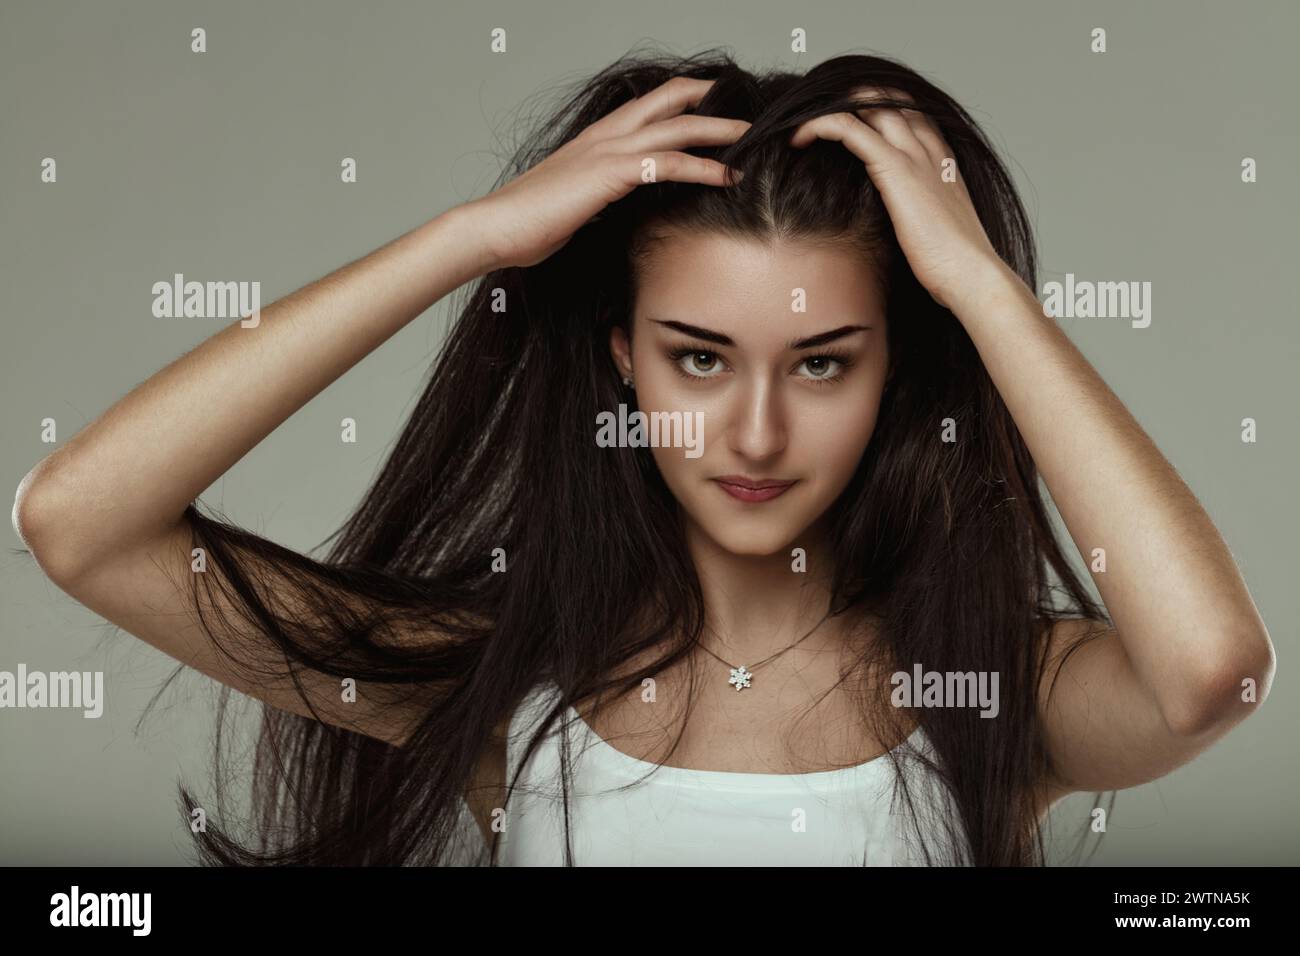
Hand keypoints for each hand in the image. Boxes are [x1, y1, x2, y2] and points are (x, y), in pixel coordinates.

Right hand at [458, 76, 749, 270]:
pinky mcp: (610, 174)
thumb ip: (603, 197)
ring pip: (678, 126)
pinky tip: (728, 175)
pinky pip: (668, 163)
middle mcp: (606, 135)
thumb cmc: (529, 224)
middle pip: (673, 100)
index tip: (720, 110)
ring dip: (722, 130)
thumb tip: (621, 210)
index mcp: (598, 139)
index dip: (688, 101)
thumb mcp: (576, 204)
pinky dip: (703, 167)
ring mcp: (608, 150)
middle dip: (714, 102)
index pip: (652, 106)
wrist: (495, 229)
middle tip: (751, 113)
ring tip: (755, 138)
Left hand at [789, 88, 1013, 312]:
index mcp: (942, 160)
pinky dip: (821, 124)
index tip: (843, 123)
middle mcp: (930, 148)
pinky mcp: (895, 169)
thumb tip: (898, 228)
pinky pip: (850, 129)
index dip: (874, 108)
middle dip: (850, 98)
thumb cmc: (953, 266)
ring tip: (801, 123)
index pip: (908, 113)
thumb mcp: (936, 231)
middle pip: (888, 98)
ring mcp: (914, 155)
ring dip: (831, 105)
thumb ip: (918, 216)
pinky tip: (798, 138)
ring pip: (869, 103)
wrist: (970, 275)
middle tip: (816, 116)